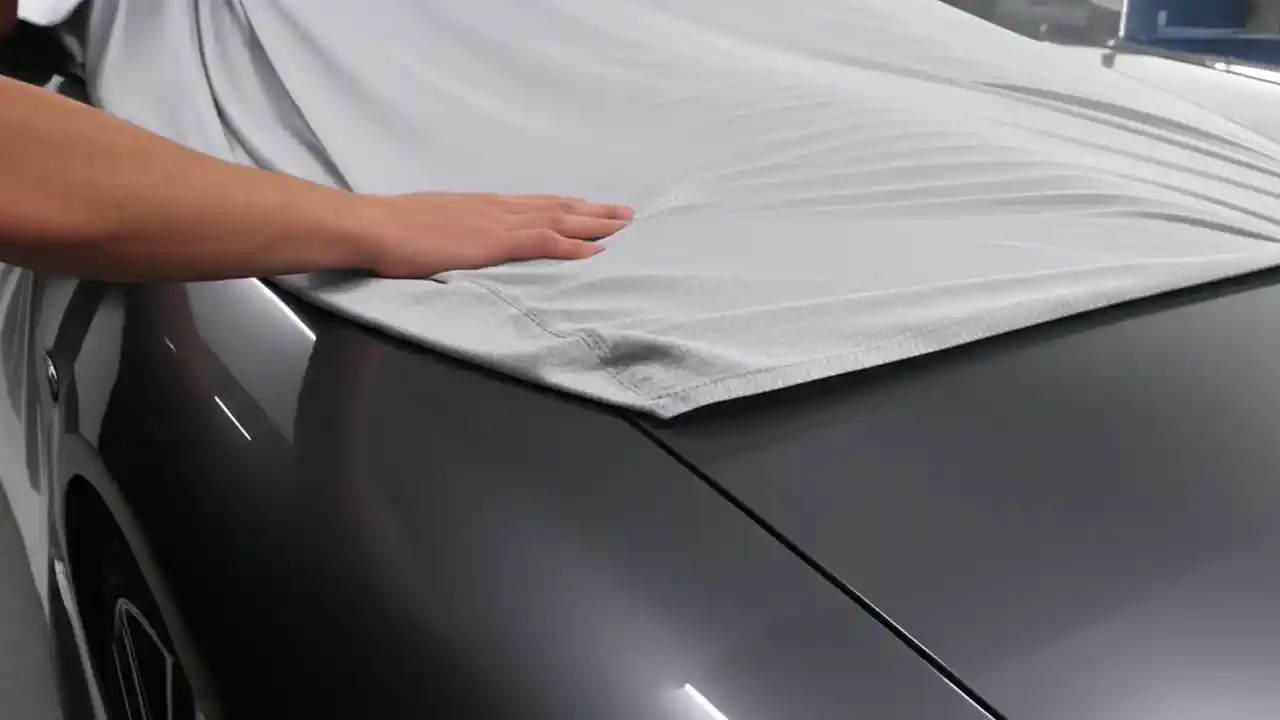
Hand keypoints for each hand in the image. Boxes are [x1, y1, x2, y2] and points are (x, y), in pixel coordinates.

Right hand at [358, 192, 633, 277]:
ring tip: (624, 225)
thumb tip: (462, 240)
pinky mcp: (494, 242)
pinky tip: (596, 249)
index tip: (591, 207)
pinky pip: (544, 241)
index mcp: (483, 205)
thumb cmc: (392, 230)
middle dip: (594, 211)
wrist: (374, 226)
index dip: (567, 206)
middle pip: (557, 206)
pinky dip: (573, 244)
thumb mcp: (433, 225)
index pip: (535, 204)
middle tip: (626, 213)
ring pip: (559, 219)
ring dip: (595, 223)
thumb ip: (456, 232)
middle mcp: (497, 208)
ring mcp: (498, 223)